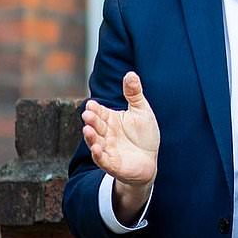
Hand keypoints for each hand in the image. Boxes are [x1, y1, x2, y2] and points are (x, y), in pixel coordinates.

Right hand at [81, 72, 159, 187]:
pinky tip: (96, 148)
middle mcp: (105, 133)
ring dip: (90, 137)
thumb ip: (134, 93)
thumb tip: (130, 73)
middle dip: (91, 120)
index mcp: (110, 119)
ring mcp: (107, 149)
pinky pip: (102, 159)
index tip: (91, 104)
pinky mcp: (112, 164)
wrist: (150, 160)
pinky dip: (98, 154)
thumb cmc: (143, 135)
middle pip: (96, 125)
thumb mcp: (141, 111)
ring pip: (95, 142)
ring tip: (87, 130)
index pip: (100, 112)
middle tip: (87, 114)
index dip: (95, 109)